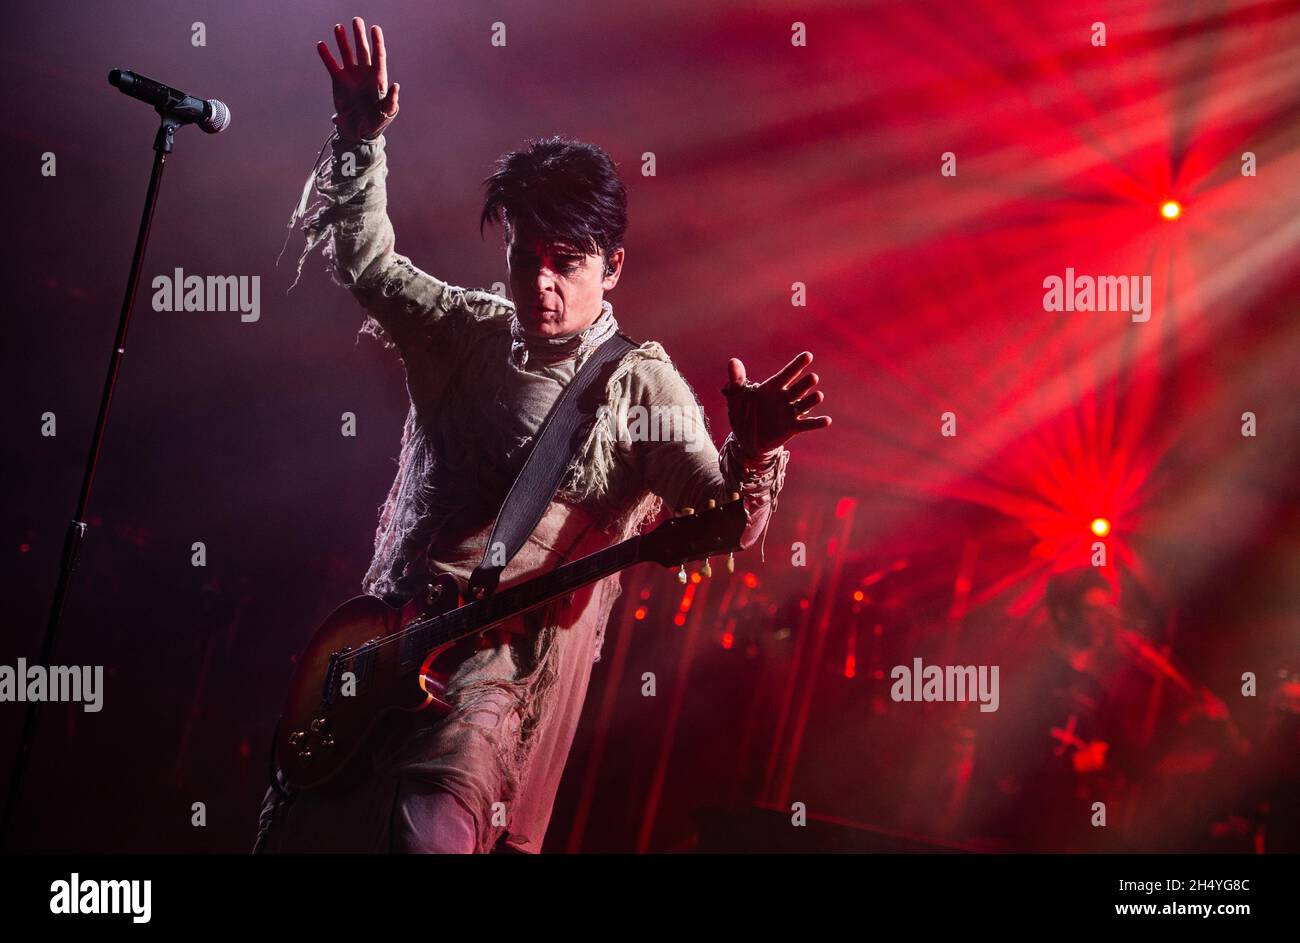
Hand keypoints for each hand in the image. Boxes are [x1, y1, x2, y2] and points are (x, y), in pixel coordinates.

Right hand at [316, 17, 399, 141]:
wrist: (359, 132)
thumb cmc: (376, 123)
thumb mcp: (386, 114)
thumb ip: (391, 101)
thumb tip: (395, 85)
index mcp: (378, 80)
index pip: (378, 56)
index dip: (377, 42)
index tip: (375, 28)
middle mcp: (365, 74)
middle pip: (362, 51)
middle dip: (359, 36)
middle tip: (356, 20)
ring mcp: (351, 76)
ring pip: (347, 54)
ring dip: (342, 41)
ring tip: (338, 27)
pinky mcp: (339, 82)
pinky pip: (332, 65)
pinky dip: (326, 56)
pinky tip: (321, 45)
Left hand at [722, 351, 830, 457]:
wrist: (745, 438)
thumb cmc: (742, 412)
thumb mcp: (737, 396)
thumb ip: (736, 380)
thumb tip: (732, 361)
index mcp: (773, 386)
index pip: (787, 373)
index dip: (797, 365)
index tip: (808, 355)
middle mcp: (785, 397)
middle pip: (798, 388)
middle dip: (805, 383)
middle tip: (813, 378)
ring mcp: (790, 412)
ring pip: (804, 404)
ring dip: (812, 401)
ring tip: (818, 396)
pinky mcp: (792, 427)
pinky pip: (806, 424)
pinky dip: (816, 423)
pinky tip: (827, 420)